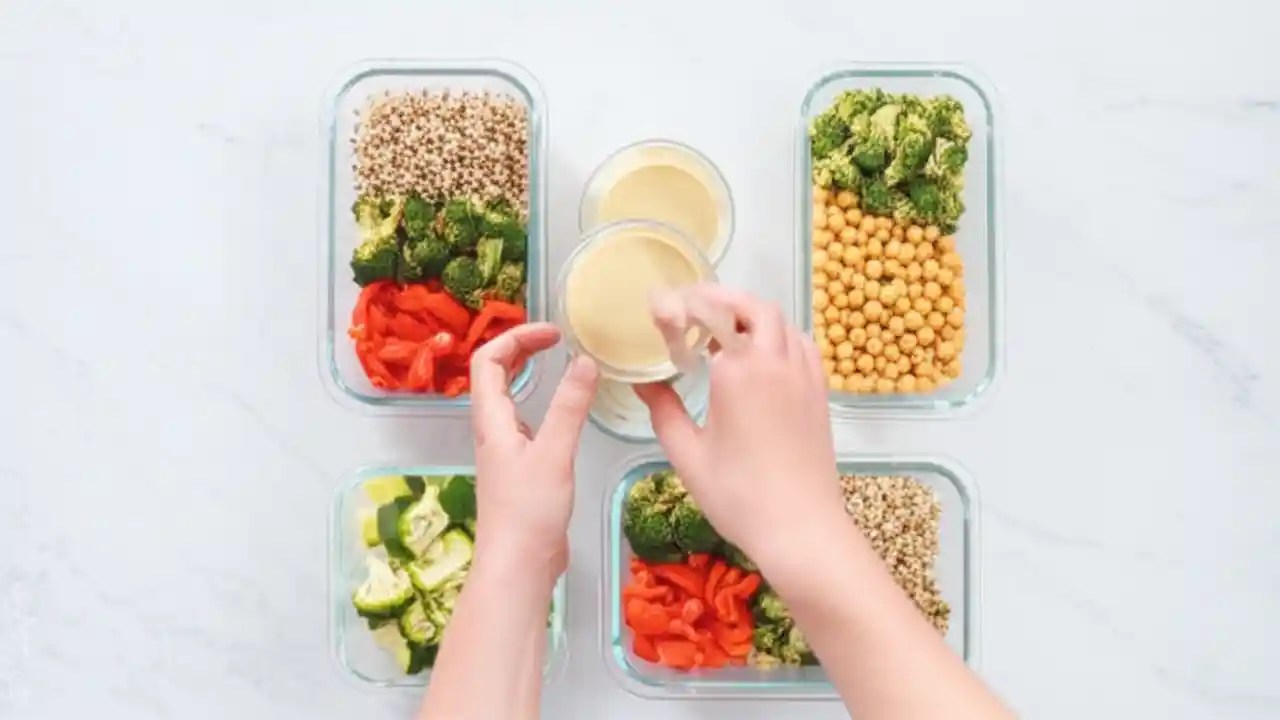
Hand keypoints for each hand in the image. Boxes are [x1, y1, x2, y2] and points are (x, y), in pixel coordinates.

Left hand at [470, 323, 598, 583]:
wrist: (518, 568)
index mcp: (491, 421)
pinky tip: (567, 416)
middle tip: (558, 340)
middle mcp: (492, 432)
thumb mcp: (554, 453)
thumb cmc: (529, 512)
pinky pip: (527, 425)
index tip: (553, 334)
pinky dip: (544, 406)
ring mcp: (505, 452)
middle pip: (495, 376)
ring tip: (564, 366)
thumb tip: (585, 359)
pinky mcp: (520, 472)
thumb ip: (570, 406)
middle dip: (523, 350)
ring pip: (511, 401)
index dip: (516, 338)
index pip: (488, 361)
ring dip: (530, 376)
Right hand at [636, 286, 844, 567]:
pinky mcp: (819, 393)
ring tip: (724, 327)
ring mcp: (803, 376)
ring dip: (752, 314)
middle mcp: (775, 362)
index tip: (660, 308)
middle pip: (753, 307)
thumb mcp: (687, 454)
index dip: (684, 304)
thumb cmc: (738, 496)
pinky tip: (762, 353)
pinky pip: (802, 345)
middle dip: (722, 299)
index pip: (712, 314)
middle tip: (692, 308)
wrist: (802, 528)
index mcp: (739, 371)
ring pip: (782, 323)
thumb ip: (664, 411)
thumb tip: (643, 383)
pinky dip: (779, 335)